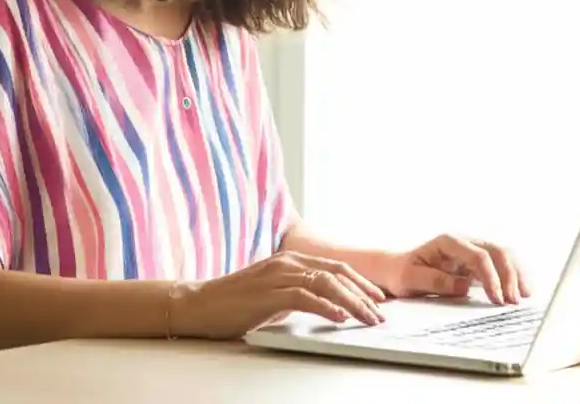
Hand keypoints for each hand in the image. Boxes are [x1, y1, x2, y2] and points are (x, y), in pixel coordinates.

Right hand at [174, 251, 386, 339]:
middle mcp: (287, 262)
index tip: (377, 298)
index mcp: (291, 260)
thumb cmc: (234, 302)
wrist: (199, 304)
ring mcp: (278, 275)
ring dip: (352, 302)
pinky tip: (339, 318)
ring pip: (326, 283)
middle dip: (363, 293)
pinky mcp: (268, 293)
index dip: (360, 281)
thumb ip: (297, 293)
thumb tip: (325, 305)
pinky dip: (326, 307)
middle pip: (337, 273)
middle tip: (380, 312)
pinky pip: (305, 297)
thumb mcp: (273, 293)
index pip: (335, 267)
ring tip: (367, 318)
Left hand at [381, 234, 530, 305]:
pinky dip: (512, 276)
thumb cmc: (402, 273)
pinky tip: (522, 290)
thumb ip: (436, 281)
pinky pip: (500, 265)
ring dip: (516, 274)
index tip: (497, 299)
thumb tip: (465, 287)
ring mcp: (472, 250)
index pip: (478, 256)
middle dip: (509, 275)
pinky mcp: (477, 263)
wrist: (396, 269)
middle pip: (496, 251)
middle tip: (513, 301)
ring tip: (524, 296)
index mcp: (448, 242)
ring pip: (503, 255)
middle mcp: (464, 242)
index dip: (491, 277)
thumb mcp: (410, 279)